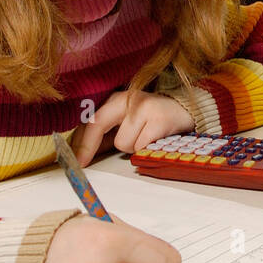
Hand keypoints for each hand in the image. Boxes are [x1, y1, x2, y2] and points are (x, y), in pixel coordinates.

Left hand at [70, 91, 193, 165]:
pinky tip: (154, 140)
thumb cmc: (153, 118)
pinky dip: (146, 149)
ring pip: (122, 143)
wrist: (186, 111)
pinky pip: (141, 146)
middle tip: (83, 163)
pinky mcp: (160, 120)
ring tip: (144, 139)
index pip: (92, 119)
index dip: (81, 142)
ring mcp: (145, 108)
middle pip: (98, 124)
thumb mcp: (128, 122)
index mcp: (118, 98)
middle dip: (90, 146)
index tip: (76, 161)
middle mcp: (129, 98)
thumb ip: (107, 135)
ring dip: (131, 148)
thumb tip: (84, 153)